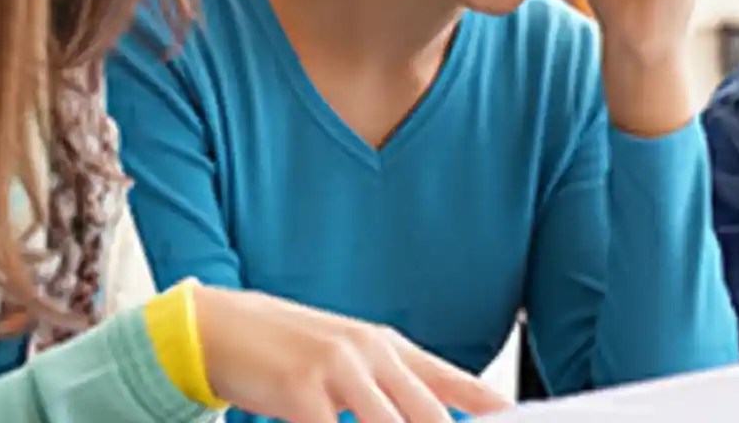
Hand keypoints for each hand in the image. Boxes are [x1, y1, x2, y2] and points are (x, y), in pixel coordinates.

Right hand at [193, 284, 513, 422]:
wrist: (222, 324)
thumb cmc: (292, 349)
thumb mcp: (353, 357)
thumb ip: (397, 385)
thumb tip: (440, 411)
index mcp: (390, 347)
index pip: (455, 383)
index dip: (489, 407)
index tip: (516, 421)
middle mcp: (373, 355)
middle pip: (430, 416)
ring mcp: (338, 369)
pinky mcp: (300, 389)